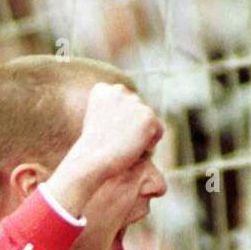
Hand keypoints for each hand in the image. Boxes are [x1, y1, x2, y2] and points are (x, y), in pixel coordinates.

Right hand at [44, 83, 163, 215]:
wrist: (93, 159)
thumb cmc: (92, 151)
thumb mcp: (96, 125)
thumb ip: (112, 114)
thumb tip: (130, 117)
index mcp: (102, 89)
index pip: (123, 105)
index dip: (119, 124)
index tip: (107, 135)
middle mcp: (119, 90)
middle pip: (137, 111)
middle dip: (132, 128)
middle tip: (117, 144)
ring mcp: (135, 102)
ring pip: (148, 121)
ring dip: (141, 136)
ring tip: (124, 147)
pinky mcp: (148, 116)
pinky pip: (159, 131)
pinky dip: (150, 144)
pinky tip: (134, 149)